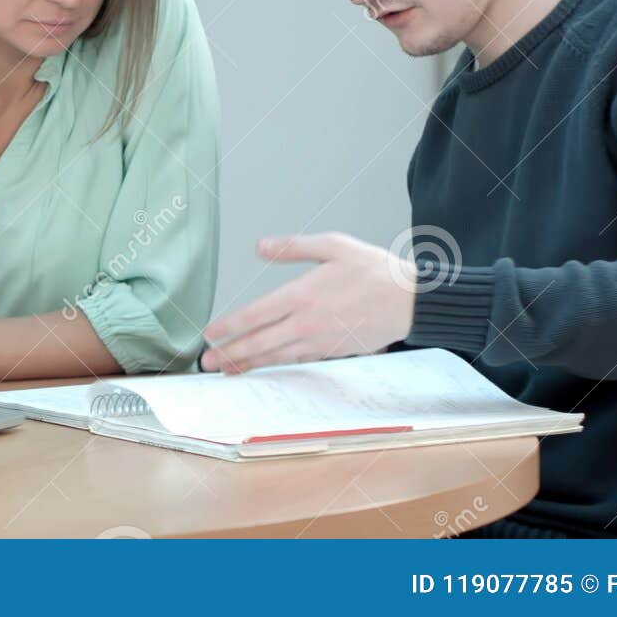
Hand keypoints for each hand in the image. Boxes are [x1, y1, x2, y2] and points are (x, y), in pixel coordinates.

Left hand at [199, 233, 416, 373]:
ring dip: (249, 364)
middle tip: (205, 363)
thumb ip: (294, 247)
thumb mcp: (334, 246)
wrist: (411, 301)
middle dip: (230, 354)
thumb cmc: (374, 270)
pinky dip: (276, 366)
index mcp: (302, 295)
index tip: (208, 334)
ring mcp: (319, 341)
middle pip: (260, 343)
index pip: (255, 315)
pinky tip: (264, 367)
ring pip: (276, 357)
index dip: (229, 327)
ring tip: (226, 370)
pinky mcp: (332, 351)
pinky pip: (297, 361)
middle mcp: (306, 323)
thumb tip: (260, 246)